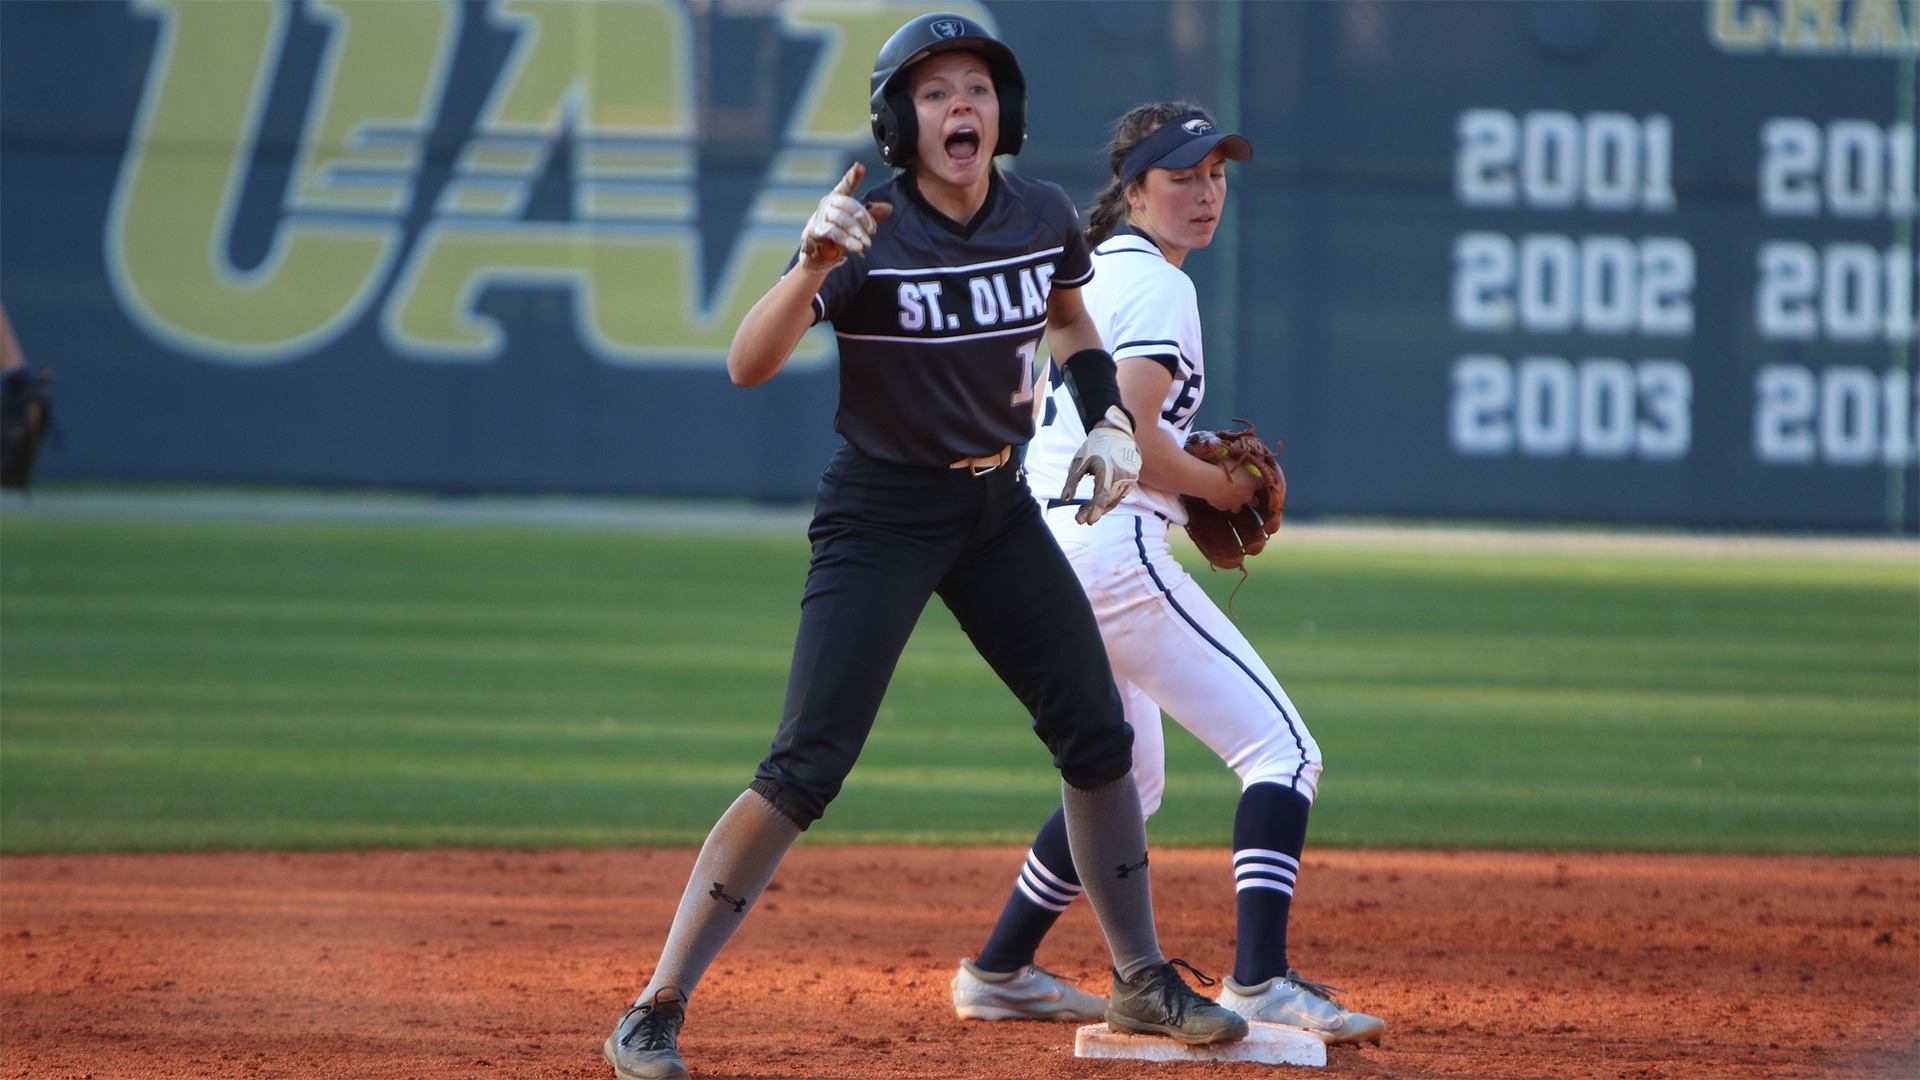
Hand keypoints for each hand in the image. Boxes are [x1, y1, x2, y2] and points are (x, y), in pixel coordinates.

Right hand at [799, 163, 893, 271]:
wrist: (817, 255)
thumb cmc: (838, 235)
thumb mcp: (857, 225)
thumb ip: (872, 216)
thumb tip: (889, 208)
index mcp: (838, 198)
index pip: (846, 185)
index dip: (852, 176)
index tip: (860, 167)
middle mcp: (828, 203)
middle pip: (848, 203)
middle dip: (863, 217)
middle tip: (873, 231)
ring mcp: (820, 216)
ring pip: (842, 218)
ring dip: (857, 231)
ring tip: (867, 243)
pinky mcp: (815, 230)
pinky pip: (834, 232)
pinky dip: (847, 240)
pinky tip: (857, 247)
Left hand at [1062, 406, 1141, 524]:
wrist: (1116, 432)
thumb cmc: (1095, 446)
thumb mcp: (1080, 462)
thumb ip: (1072, 482)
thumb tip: (1064, 499)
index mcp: (1108, 471)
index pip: (1102, 496)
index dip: (1095, 510)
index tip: (1088, 521)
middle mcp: (1122, 476)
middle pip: (1107, 501)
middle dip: (1093, 511)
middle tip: (1078, 519)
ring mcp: (1129, 478)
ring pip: (1114, 499)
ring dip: (1100, 507)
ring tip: (1083, 510)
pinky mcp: (1132, 479)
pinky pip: (1119, 494)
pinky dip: (1108, 499)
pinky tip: (1095, 502)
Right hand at [1204, 461, 1262, 511]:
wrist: (1211, 481)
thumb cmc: (1225, 467)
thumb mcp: (1234, 458)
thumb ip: (1239, 456)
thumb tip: (1239, 446)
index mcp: (1253, 482)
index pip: (1266, 484)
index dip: (1265, 482)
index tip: (1262, 480)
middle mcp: (1247, 495)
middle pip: (1255, 502)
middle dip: (1252, 499)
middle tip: (1246, 494)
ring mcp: (1235, 503)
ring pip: (1239, 509)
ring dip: (1236, 504)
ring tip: (1230, 498)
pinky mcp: (1224, 507)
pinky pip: (1224, 507)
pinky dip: (1222, 503)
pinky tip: (1217, 497)